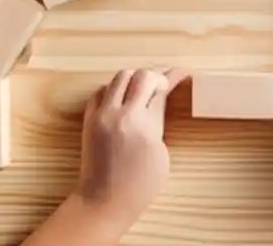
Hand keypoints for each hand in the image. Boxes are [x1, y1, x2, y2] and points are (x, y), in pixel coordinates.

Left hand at [73, 67, 188, 228]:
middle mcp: (121, 114)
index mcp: (145, 125)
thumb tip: (154, 104)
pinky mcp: (89, 119)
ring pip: (120, 77)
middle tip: (164, 81)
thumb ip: (157, 123)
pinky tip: (122, 96)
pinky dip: (113, 89)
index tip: (183, 73)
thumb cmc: (139, 185)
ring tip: (144, 88)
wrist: (104, 200)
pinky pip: (101, 91)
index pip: (161, 88)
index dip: (174, 76)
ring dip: (135, 78)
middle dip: (156, 74)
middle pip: (141, 75)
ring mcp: (102, 115)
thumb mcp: (161, 154)